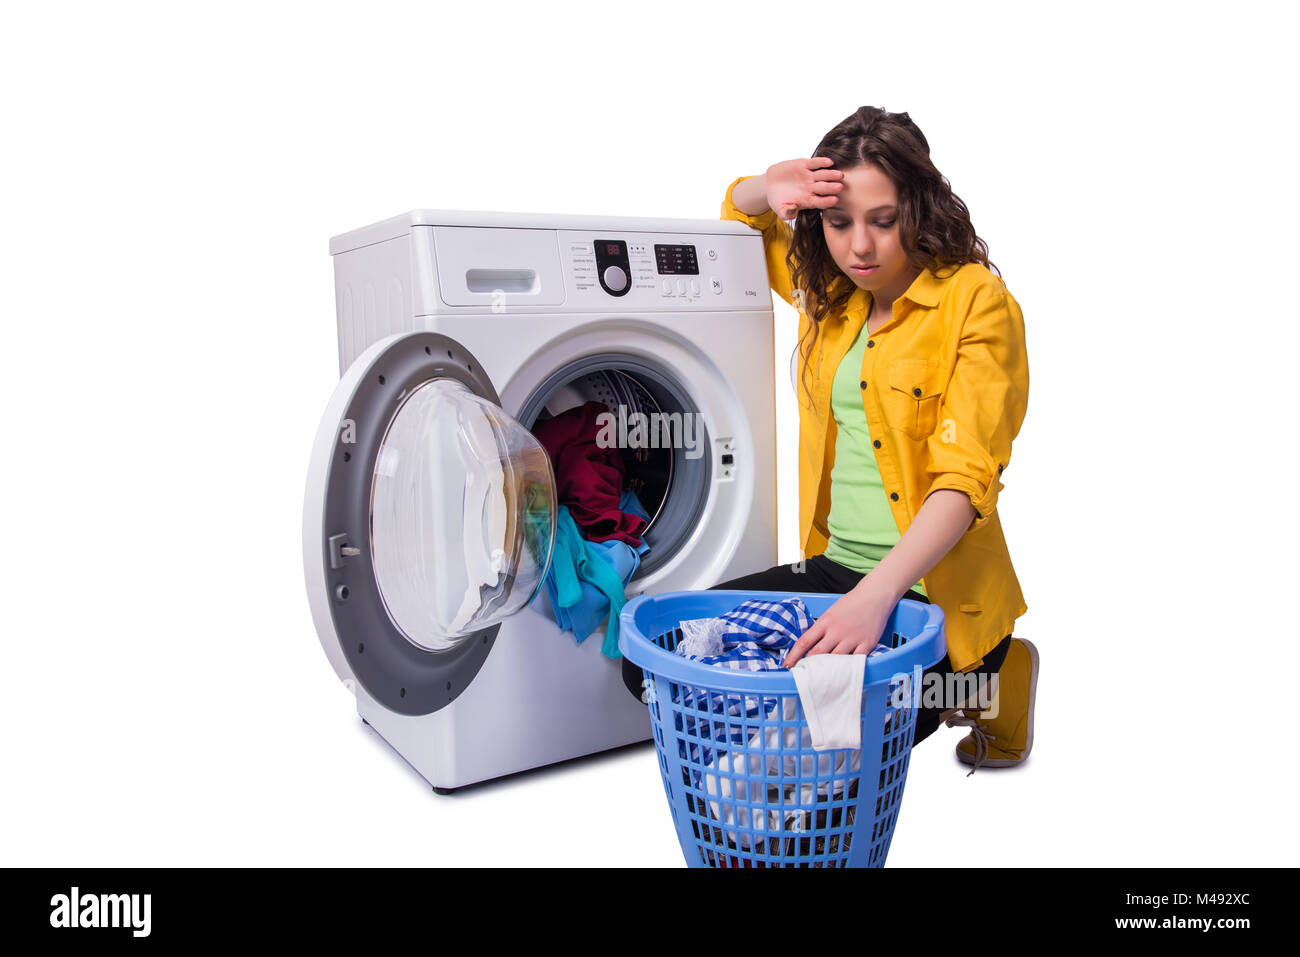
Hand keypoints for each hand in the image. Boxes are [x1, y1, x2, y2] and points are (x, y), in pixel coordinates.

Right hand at [764, 157, 843, 220]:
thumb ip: (786, 213)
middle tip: (840, 187)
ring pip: (823, 175)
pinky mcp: (805, 165)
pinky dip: (821, 162)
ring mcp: (810, 176)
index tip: (834, 200)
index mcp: (809, 201)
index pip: (820, 202)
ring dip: (831, 174)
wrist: (770, 184)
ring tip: (839, 174)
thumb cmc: (778, 199)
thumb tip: (793, 210)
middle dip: (832, 187)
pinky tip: (829, 162)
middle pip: (825, 188)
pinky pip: (815, 163)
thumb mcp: (779, 209)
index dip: (827, 201)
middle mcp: (812, 188)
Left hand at [782, 581, 897, 667]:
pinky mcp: (867, 644)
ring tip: (821, 680)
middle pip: (818, 654)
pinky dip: (849, 669)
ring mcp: (852, 638)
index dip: (793, 656)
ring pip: (836, 660)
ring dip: (827, 671)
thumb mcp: (831, 613)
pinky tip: (844, 675)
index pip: (804, 642)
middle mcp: (836, 631)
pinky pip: (856, 661)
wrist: (874, 595)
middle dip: (808, 667)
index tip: (787, 665)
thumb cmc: (852, 603)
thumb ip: (821, 628)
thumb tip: (809, 645)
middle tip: (803, 676)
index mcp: (825, 621)